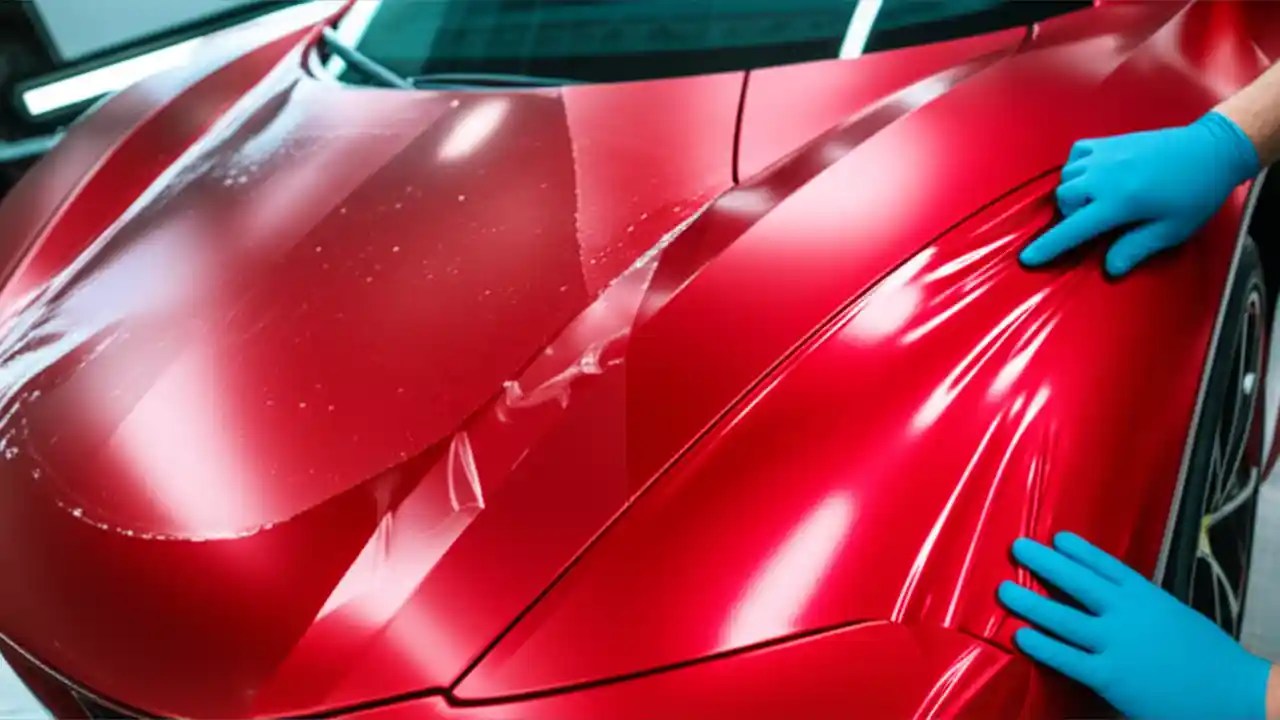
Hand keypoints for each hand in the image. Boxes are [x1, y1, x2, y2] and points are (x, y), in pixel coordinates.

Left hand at [998, 532, 1270, 719]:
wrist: (1234, 693)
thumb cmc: (1206, 657)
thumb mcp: (1174, 617)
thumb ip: (1142, 605)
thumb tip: (1114, 596)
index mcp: (1147, 596)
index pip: (1106, 566)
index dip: (1077, 550)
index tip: (1055, 536)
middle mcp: (1128, 614)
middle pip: (1077, 582)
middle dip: (1044, 562)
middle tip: (1016, 546)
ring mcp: (1117, 644)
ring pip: (1062, 618)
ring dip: (1029, 602)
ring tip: (1003, 589)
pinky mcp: (1110, 676)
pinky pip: (1067, 657)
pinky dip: (1041, 645)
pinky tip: (1020, 635)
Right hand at [1019, 112, 1259, 275]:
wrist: (1211, 149)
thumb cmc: (1195, 193)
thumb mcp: (1172, 229)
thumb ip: (1137, 248)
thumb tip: (1110, 268)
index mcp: (1119, 201)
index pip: (1073, 229)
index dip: (1049, 246)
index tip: (1027, 258)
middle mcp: (1105, 176)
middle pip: (1063, 199)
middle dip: (1070, 215)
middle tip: (1094, 223)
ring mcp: (1105, 154)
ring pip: (1067, 177)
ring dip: (1073, 193)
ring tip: (1094, 201)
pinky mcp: (1110, 141)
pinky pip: (1075, 154)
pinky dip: (1075, 167)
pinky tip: (1091, 176)